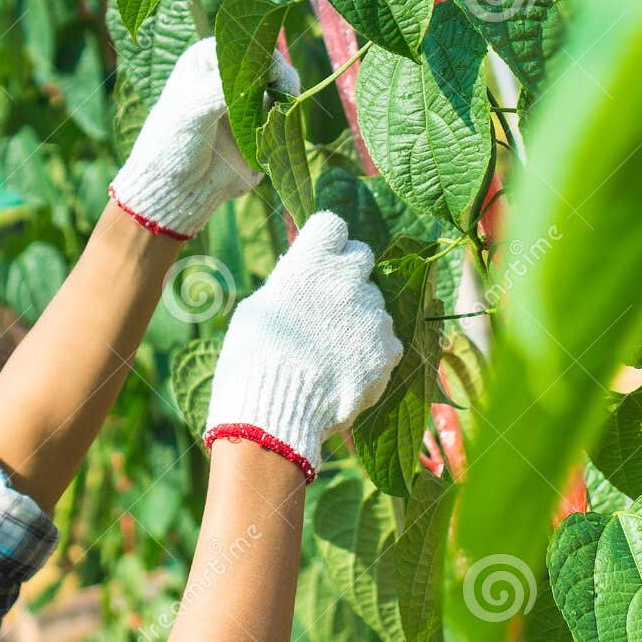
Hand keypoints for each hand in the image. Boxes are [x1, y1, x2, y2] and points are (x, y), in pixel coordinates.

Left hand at [108, 38, 298, 240]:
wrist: (180, 191)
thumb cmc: (174, 146)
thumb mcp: (193, 110)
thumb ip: (225, 86)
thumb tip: (262, 68)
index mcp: (207, 60)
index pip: (244, 40)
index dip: (261, 53)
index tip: (270, 75)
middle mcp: (231, 75)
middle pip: (271, 62)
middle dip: (280, 78)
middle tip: (284, 96)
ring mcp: (250, 101)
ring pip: (285, 89)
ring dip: (285, 103)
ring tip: (278, 119)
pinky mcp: (264, 127)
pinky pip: (287, 118)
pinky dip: (286, 125)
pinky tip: (274, 137)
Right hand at [202, 212, 401, 481]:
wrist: (275, 415)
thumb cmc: (252, 361)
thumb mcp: (258, 309)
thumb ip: (292, 284)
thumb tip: (307, 279)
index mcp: (311, 263)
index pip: (333, 225)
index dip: (327, 243)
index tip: (320, 260)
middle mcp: (348, 281)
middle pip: (362, 257)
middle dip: (349, 274)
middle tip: (330, 303)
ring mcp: (374, 316)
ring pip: (375, 303)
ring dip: (360, 318)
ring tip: (332, 350)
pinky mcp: (389, 350)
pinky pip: (387, 340)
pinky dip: (373, 351)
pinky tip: (347, 370)